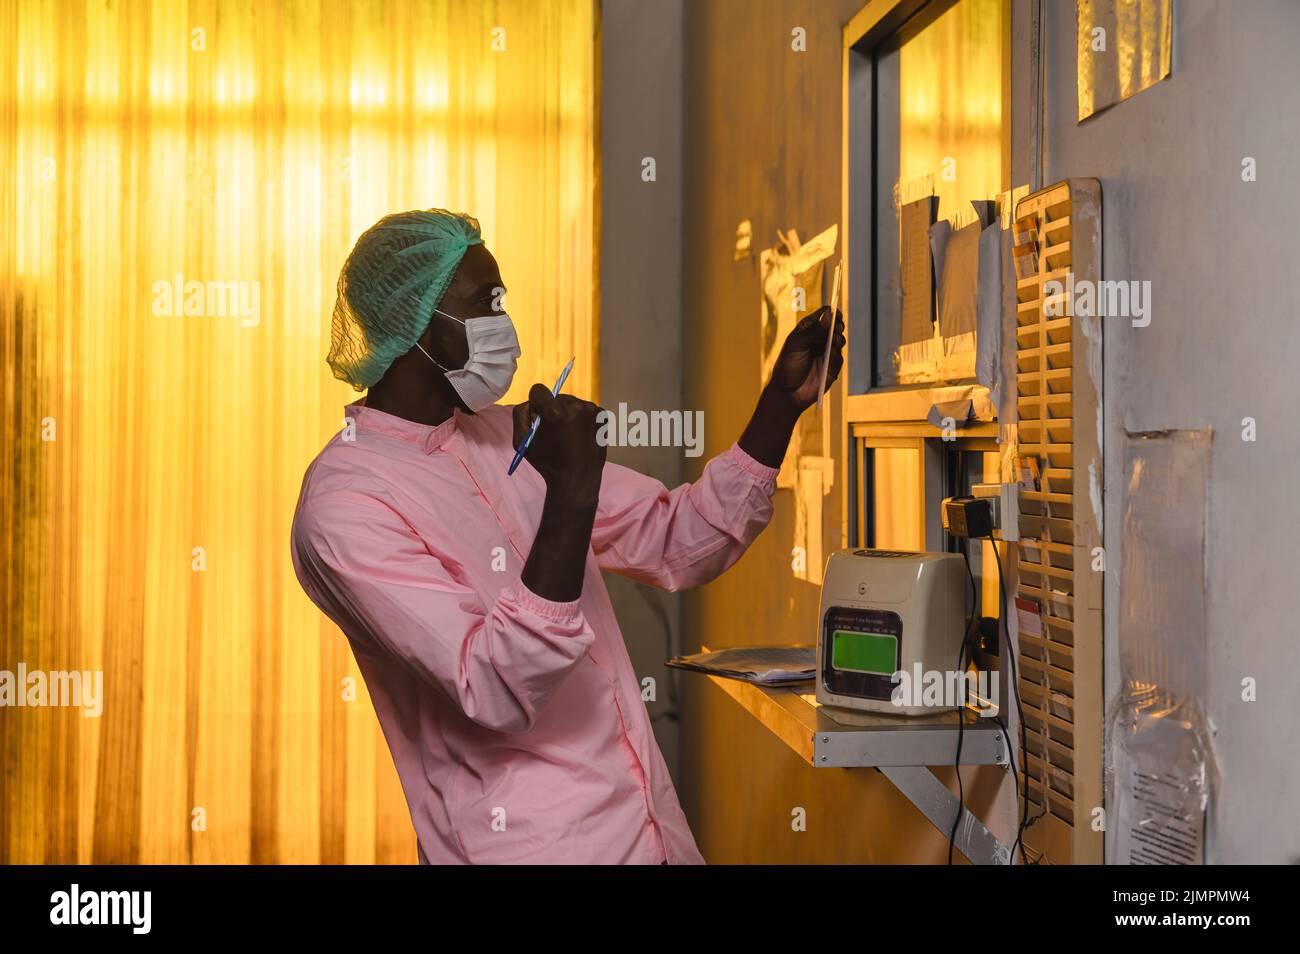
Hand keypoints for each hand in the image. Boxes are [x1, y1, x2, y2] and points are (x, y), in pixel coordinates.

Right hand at [512, 384, 605, 507]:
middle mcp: (576, 407)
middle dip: (552, 410)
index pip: (538, 390)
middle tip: (555, 431)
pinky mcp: (603, 415)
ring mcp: (592, 410)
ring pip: (571, 403)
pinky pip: (585, 409)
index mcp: (555, 412)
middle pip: (556, 397)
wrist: (577, 479)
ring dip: (567, 414)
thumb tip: (530, 402)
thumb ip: (520, 414)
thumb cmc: (548, 462)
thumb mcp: (520, 441)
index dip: (535, 403)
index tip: (538, 416)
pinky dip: (580, 418)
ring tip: (568, 435)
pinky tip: (579, 435)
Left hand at [766, 305, 845, 412]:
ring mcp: (826, 353)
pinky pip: (839, 358)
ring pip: (839, 340)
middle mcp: (819, 340)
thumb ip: (812, 331)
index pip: (824, 315)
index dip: (831, 313)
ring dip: (838, 338)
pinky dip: (837, 354)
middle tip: (835, 327)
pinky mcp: (832, 367)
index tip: (834, 313)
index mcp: (808, 330)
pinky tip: (832, 352)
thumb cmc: (787, 367)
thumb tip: (828, 315)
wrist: (787, 393)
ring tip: (834, 338)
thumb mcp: (796, 345)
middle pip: (834, 326)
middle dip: (837, 325)